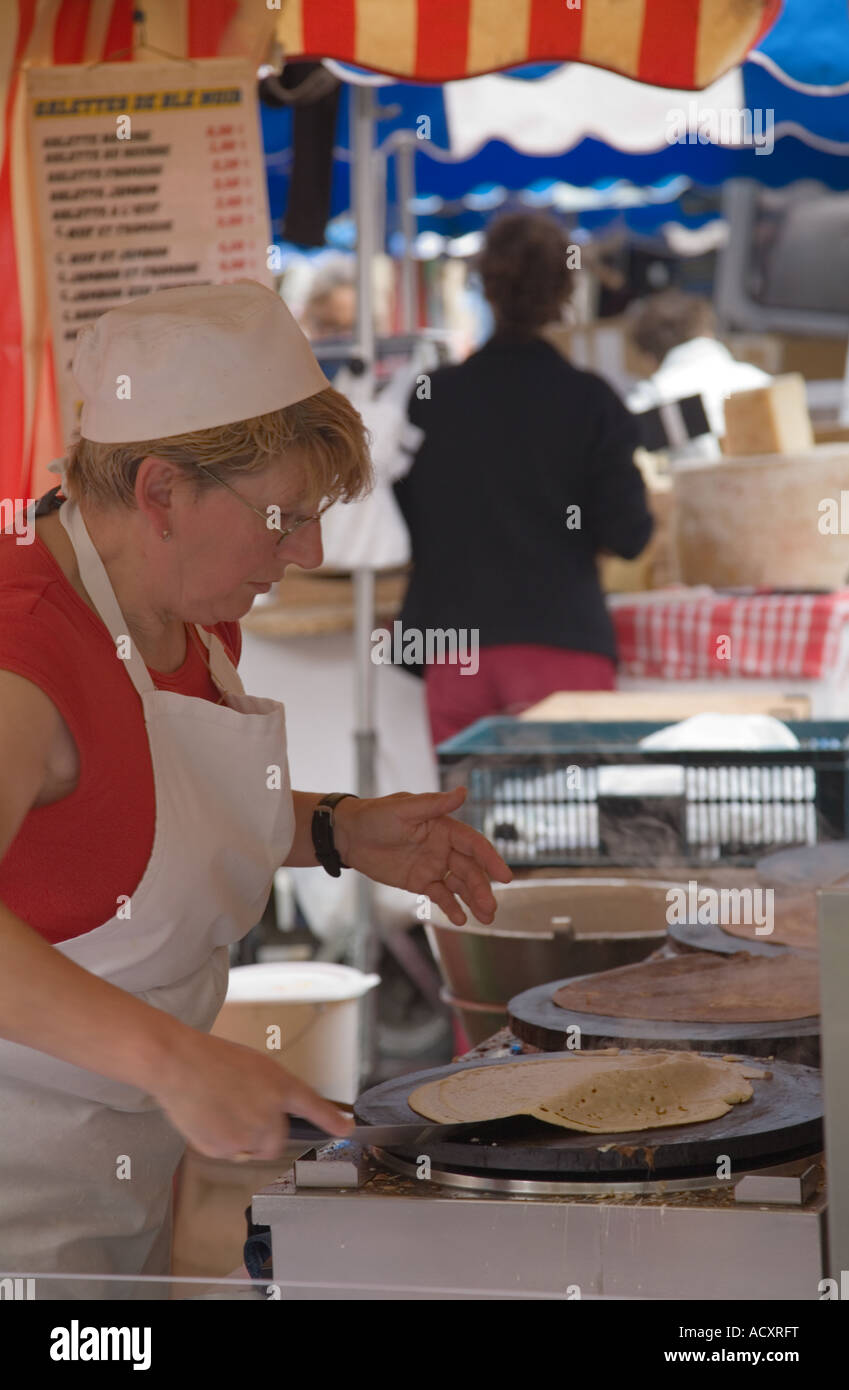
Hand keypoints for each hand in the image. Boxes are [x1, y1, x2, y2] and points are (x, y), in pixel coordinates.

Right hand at [151, 1027, 352, 1159]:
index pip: (313, 1107)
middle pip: (275, 1142)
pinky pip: (227, 1152)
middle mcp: (271, 1115)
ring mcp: (249, 1135)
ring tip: (218, 1110)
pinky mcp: (225, 1149)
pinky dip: (218, 1142)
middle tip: (240, 1115)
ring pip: (250, 1149)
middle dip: (263, 1135)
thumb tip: (270, 1114)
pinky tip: (206, 1118)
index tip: (347, 1129)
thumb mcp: (253, 1066)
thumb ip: (270, 1092)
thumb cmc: (212, 1058)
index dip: (331, 1120)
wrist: (180, 1065)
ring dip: (240, 1138)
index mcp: (281, 1086)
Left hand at [332, 786, 511, 925]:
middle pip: (470, 870)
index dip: (491, 860)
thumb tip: (463, 791)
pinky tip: (461, 919)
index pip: (474, 845)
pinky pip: (440, 896)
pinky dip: (452, 907)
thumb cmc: (375, 815)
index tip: (505, 877)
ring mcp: (433, 866)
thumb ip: (435, 804)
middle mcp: (444, 848)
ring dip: (473, 900)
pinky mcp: (420, 882)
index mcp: (445, 827)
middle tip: (491, 909)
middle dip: (482, 889)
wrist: (348, 835)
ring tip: (485, 918)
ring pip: (459, 885)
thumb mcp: (404, 808)